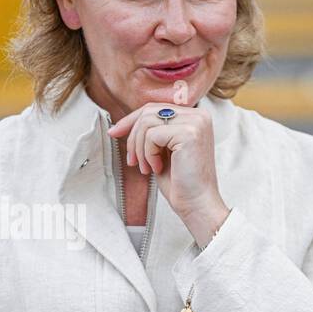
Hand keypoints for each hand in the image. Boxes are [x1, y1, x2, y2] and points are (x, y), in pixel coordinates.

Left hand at [107, 78, 228, 244]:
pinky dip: (148, 154)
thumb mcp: (161, 151)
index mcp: (194, 117)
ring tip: (147, 168)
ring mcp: (195, 123)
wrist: (196, 204)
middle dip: (133, 136)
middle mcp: (198, 115)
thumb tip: (121, 125)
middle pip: (148, 111)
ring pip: (147, 122)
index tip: (114, 133)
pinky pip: (152, 135)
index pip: (154, 108)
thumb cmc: (180, 182)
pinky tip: (157, 168)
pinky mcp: (189, 133)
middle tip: (132, 161)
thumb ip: (151, 132)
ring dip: (140, 149)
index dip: (131, 120)